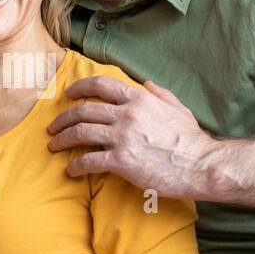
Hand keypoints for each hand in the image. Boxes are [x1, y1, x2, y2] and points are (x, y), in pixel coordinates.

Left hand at [46, 75, 215, 198]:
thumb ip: (160, 94)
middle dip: (62, 118)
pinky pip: (89, 161)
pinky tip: (71, 170)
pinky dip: (75, 165)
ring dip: (62, 139)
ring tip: (54, 146)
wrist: (201, 165)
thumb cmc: (191, 139)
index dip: (78, 88)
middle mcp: (127, 115)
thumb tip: (147, 83)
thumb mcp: (177, 108)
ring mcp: (122, 138)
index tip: (67, 95)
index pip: (100, 85)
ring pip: (80, 133)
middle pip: (83, 110)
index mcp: (139, 99)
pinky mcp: (122, 161)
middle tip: (53, 127)